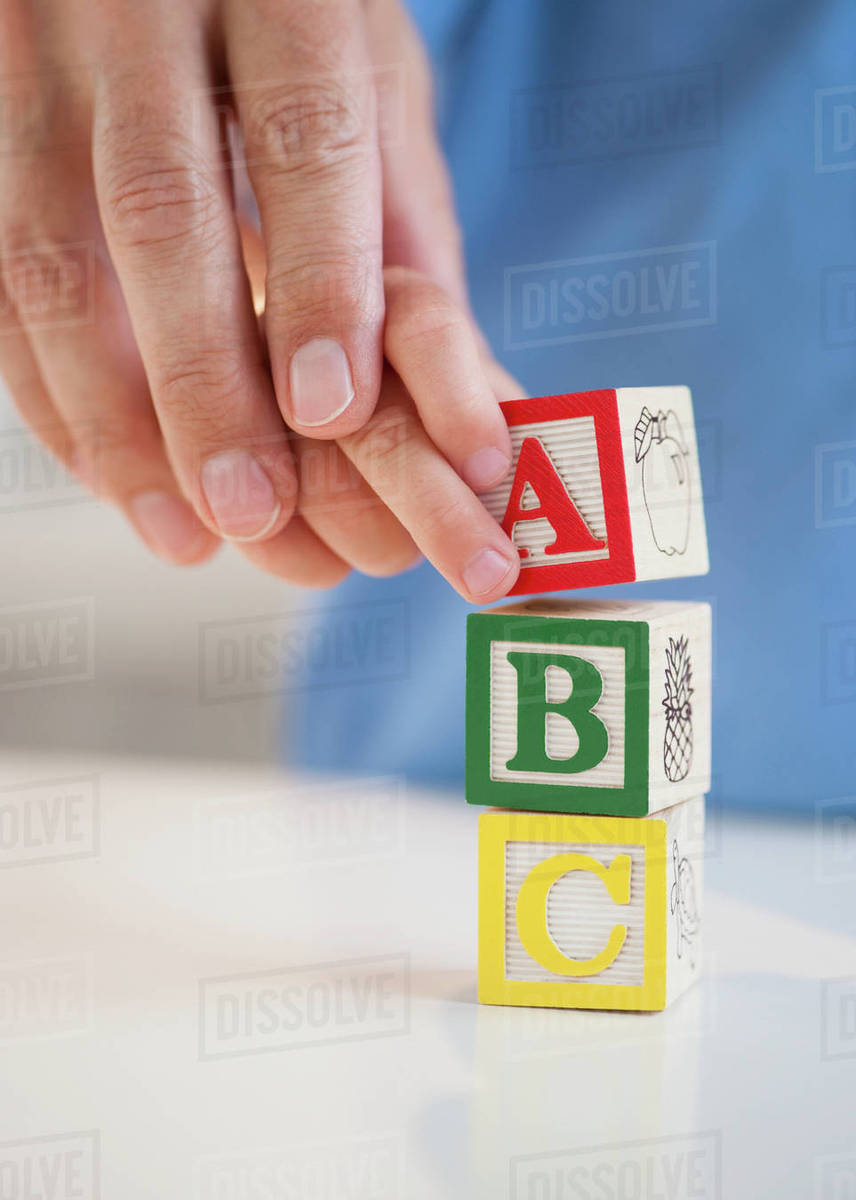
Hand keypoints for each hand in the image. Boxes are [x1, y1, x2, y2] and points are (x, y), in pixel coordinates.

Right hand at [0, 0, 517, 600]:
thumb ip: (405, 235)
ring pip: (52, 258)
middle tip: (255, 513)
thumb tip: (470, 412)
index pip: (301, 138)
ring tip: (186, 532)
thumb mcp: (378, 97)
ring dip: (115, 420)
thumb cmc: (302, 30)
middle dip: (205, 383)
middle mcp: (143, 12)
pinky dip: (54, 398)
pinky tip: (115, 479)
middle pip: (161, 213)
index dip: (316, 283)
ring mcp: (43, 66)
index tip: (330, 413)